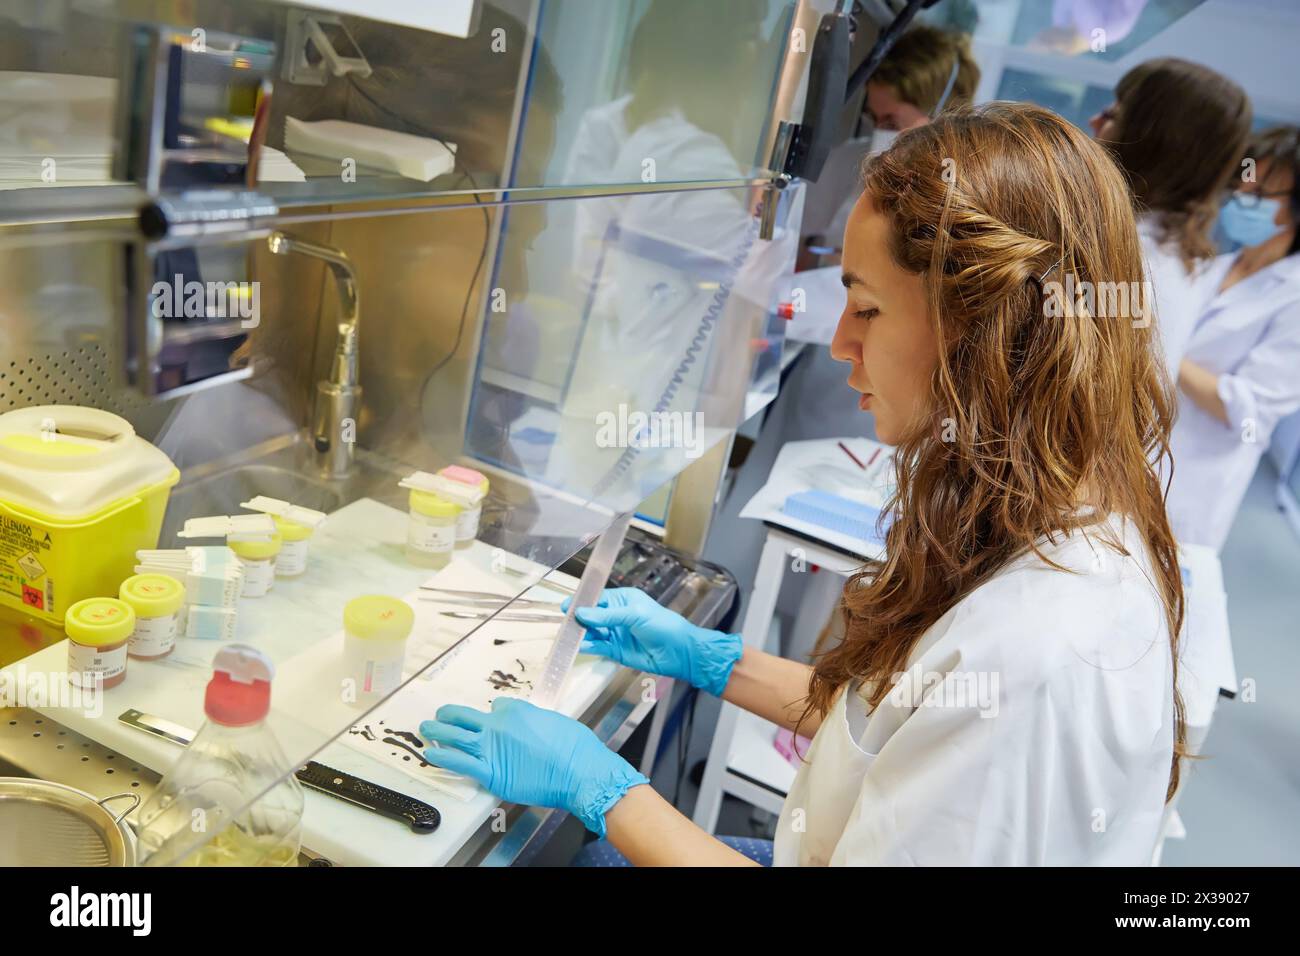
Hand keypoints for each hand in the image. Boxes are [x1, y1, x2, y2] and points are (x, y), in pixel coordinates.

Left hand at [420, 698, 647, 836]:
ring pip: (455, 736)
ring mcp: (491, 749)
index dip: (491, 714)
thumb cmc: (575, 747)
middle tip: (440, 715)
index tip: (490, 719)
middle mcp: (498, 725)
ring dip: (436, 732)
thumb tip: (528, 725)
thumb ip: (534, 720)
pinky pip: (460, 763)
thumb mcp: (554, 721)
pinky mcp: (490, 772)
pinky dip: (442, 758)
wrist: (580, 771)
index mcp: (516, 710)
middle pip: (465, 716)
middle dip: (449, 715)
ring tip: (425, 729)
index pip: (495, 707)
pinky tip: (430, 755)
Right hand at [565, 587, 742, 695]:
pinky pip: (598, 647)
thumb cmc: (662, 625)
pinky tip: (580, 646)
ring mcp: (616, 634)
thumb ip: (607, 616)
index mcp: (622, 600)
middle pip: (591, 616)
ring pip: (592, 632)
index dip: (582, 602)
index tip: (566, 606)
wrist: (680, 651)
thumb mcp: (634, 615)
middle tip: (565, 623)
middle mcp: (617, 616)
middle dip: (578, 619)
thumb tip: (581, 613)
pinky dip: (588, 647)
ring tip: (568, 636)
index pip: (597, 599)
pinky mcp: (616, 651)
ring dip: (581, 634)